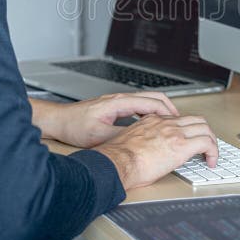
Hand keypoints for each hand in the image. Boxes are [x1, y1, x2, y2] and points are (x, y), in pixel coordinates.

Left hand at [29, 92, 178, 147]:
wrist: (58, 120)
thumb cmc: (73, 126)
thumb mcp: (98, 136)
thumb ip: (119, 138)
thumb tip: (138, 143)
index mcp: (118, 103)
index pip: (151, 102)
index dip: (167, 112)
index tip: (177, 122)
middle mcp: (119, 99)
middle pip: (153, 97)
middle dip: (169, 108)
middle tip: (180, 122)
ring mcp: (117, 101)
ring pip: (146, 100)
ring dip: (160, 110)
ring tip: (170, 123)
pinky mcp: (114, 107)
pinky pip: (139, 105)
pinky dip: (150, 112)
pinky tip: (151, 124)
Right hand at [94, 114, 218, 189]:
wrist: (117, 162)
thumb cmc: (118, 158)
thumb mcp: (132, 140)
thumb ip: (144, 140)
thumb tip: (149, 151)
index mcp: (153, 121)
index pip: (179, 119)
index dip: (188, 129)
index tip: (190, 139)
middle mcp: (166, 123)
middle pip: (196, 120)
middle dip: (205, 132)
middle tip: (207, 145)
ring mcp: (175, 132)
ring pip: (205, 128)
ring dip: (212, 141)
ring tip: (211, 154)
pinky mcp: (181, 146)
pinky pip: (207, 143)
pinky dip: (214, 151)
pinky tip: (211, 161)